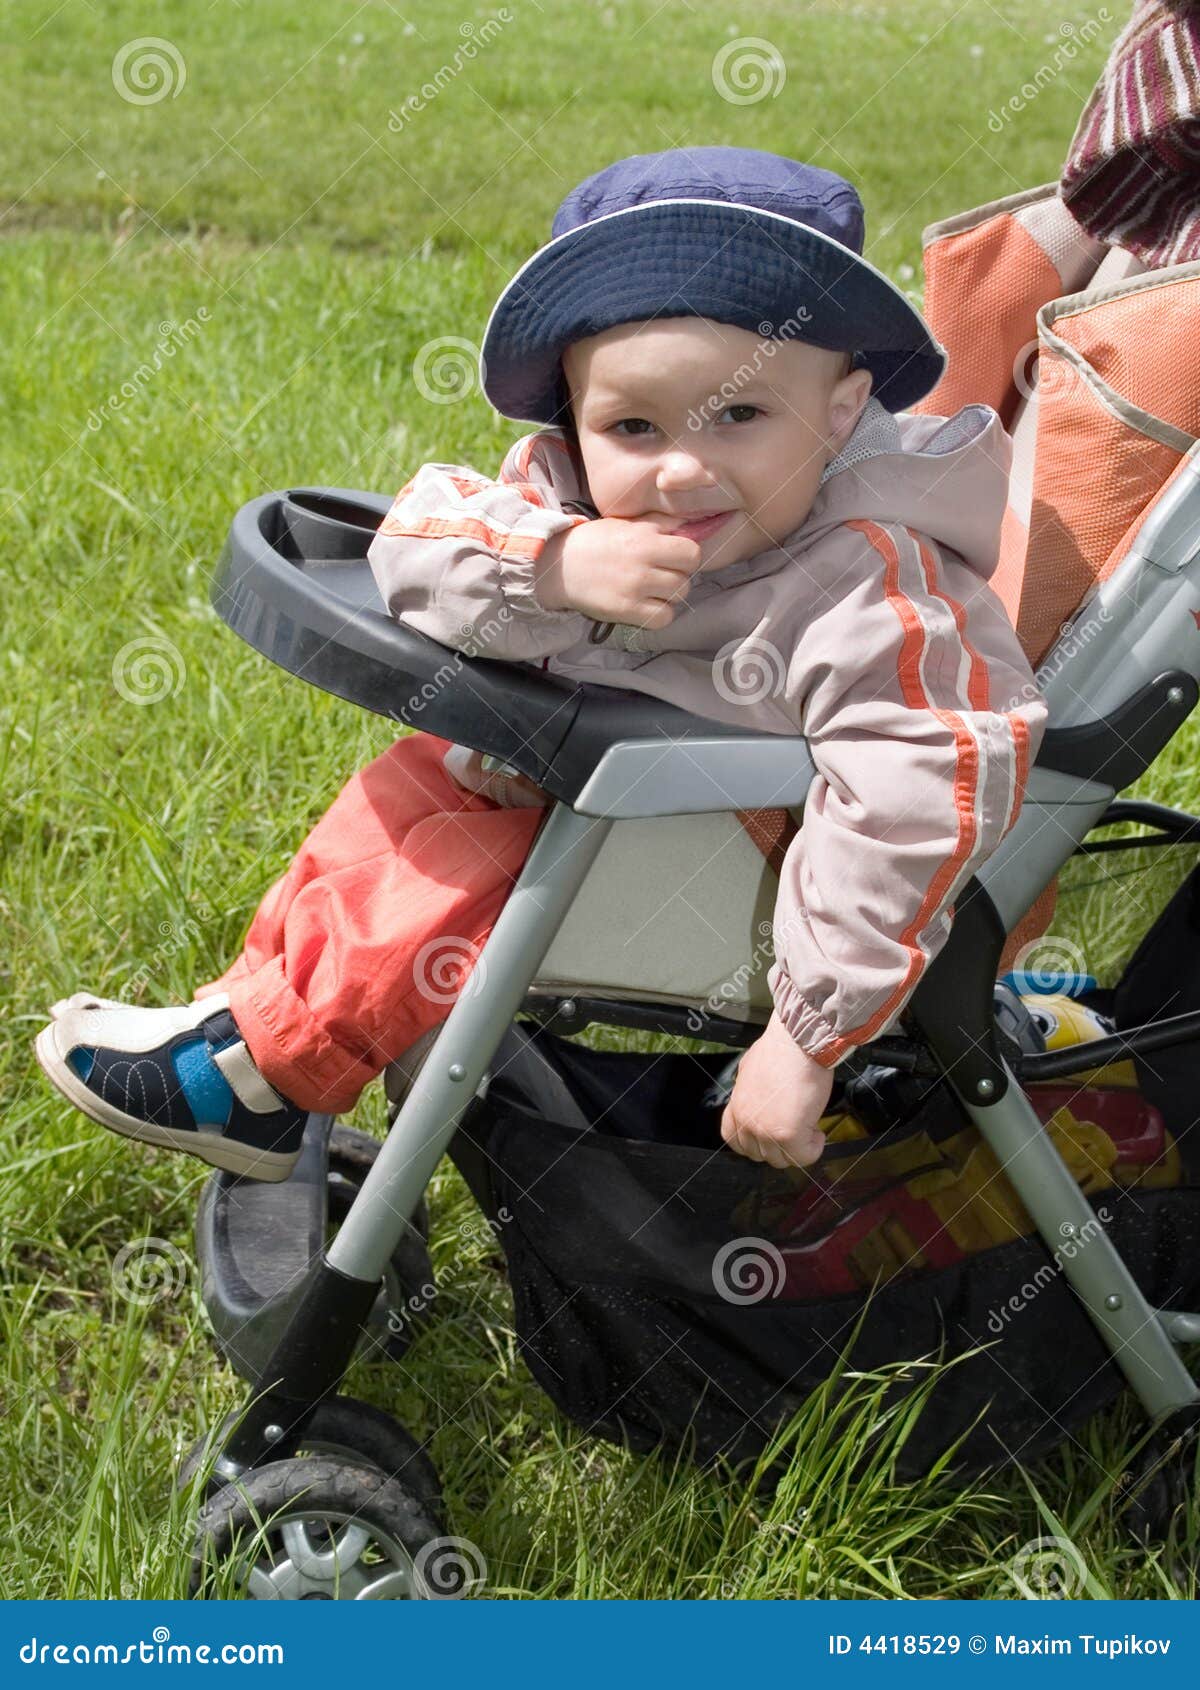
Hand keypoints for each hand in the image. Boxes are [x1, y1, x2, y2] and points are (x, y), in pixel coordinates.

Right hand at [534, 517, 702, 628]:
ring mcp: (635, 588)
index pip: (692, 552)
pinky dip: (660, 614)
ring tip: (654, 591)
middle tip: (663, 576)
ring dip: (670, 596)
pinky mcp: (626, 610)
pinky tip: (648, 606)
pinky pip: (663, 618)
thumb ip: (661, 524)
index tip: (674, 559)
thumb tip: (695, 526)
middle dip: (679, 577)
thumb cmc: (598, 542)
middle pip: (686, 578)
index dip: (687, 557)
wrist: (562, 565)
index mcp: (645, 538)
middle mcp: (642, 563)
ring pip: (678, 597)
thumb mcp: (629, 523)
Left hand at [720, 1012, 834, 1168]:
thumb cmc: (781, 1049)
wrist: (798, 1041)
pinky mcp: (788, 1135)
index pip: (736, 1142)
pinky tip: (817, 1132)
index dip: (757, 1143)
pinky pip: (803, 1156)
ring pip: (783, 1160)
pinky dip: (814, 1148)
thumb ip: (752, 1095)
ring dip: (799, 1147)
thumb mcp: (751, 1072)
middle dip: (781, 1146)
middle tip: (796, 1130)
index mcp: (737, 1107)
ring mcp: (765, 1130)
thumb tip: (762, 1103)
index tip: (771, 1137)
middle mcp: (747, 1122)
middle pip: (761, 1155)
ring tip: (809, 1127)